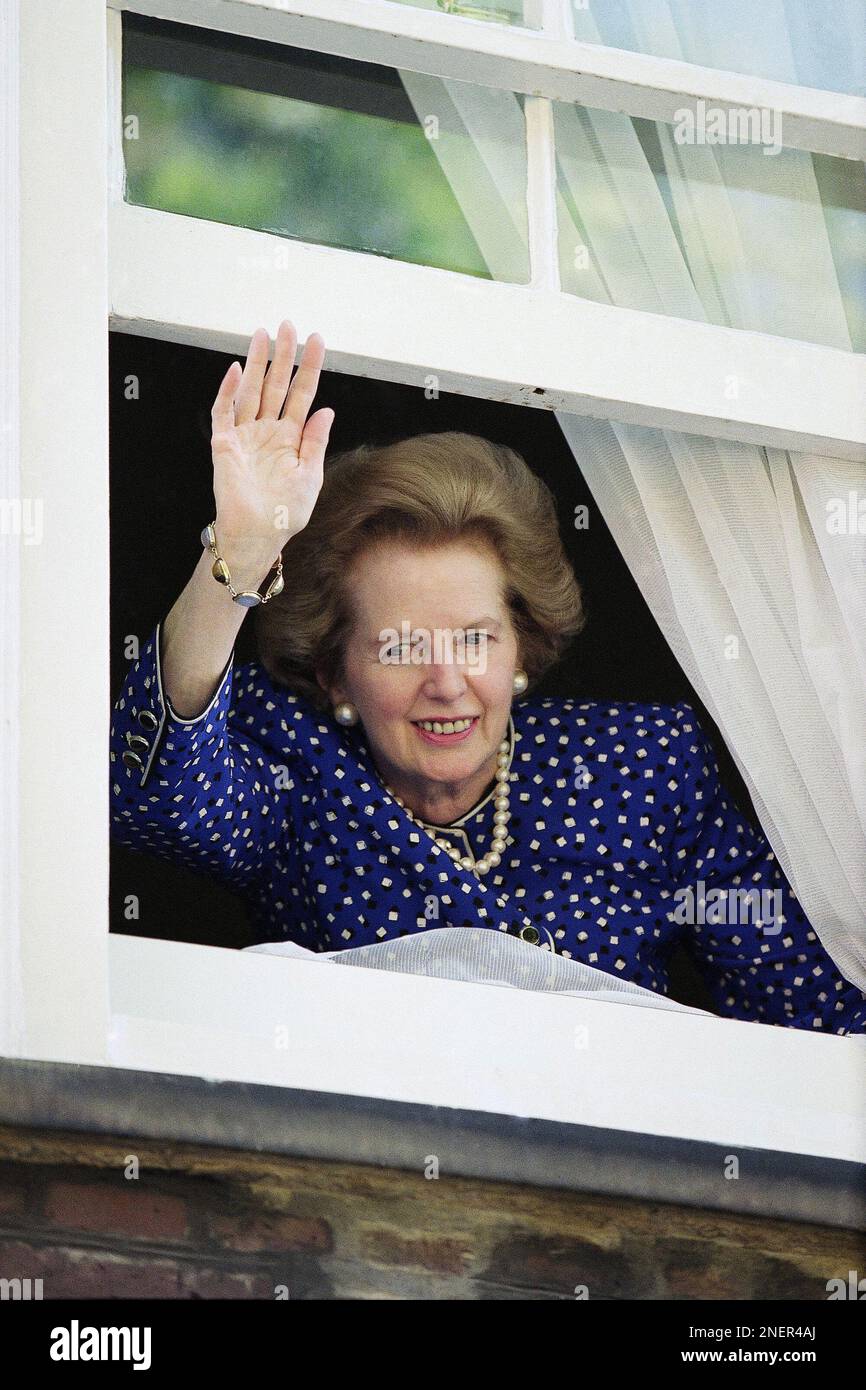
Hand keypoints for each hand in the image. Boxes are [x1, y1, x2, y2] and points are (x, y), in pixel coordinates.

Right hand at [209, 320, 332, 564]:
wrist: (259, 535)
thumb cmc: (286, 513)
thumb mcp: (311, 475)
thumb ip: (315, 441)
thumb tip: (326, 410)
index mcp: (290, 437)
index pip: (302, 393)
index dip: (309, 367)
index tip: (317, 341)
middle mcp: (267, 431)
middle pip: (275, 384)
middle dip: (282, 355)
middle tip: (287, 325)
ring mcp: (245, 435)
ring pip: (250, 390)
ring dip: (255, 362)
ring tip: (263, 334)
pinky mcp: (224, 445)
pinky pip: (223, 413)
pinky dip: (227, 392)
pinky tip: (235, 371)